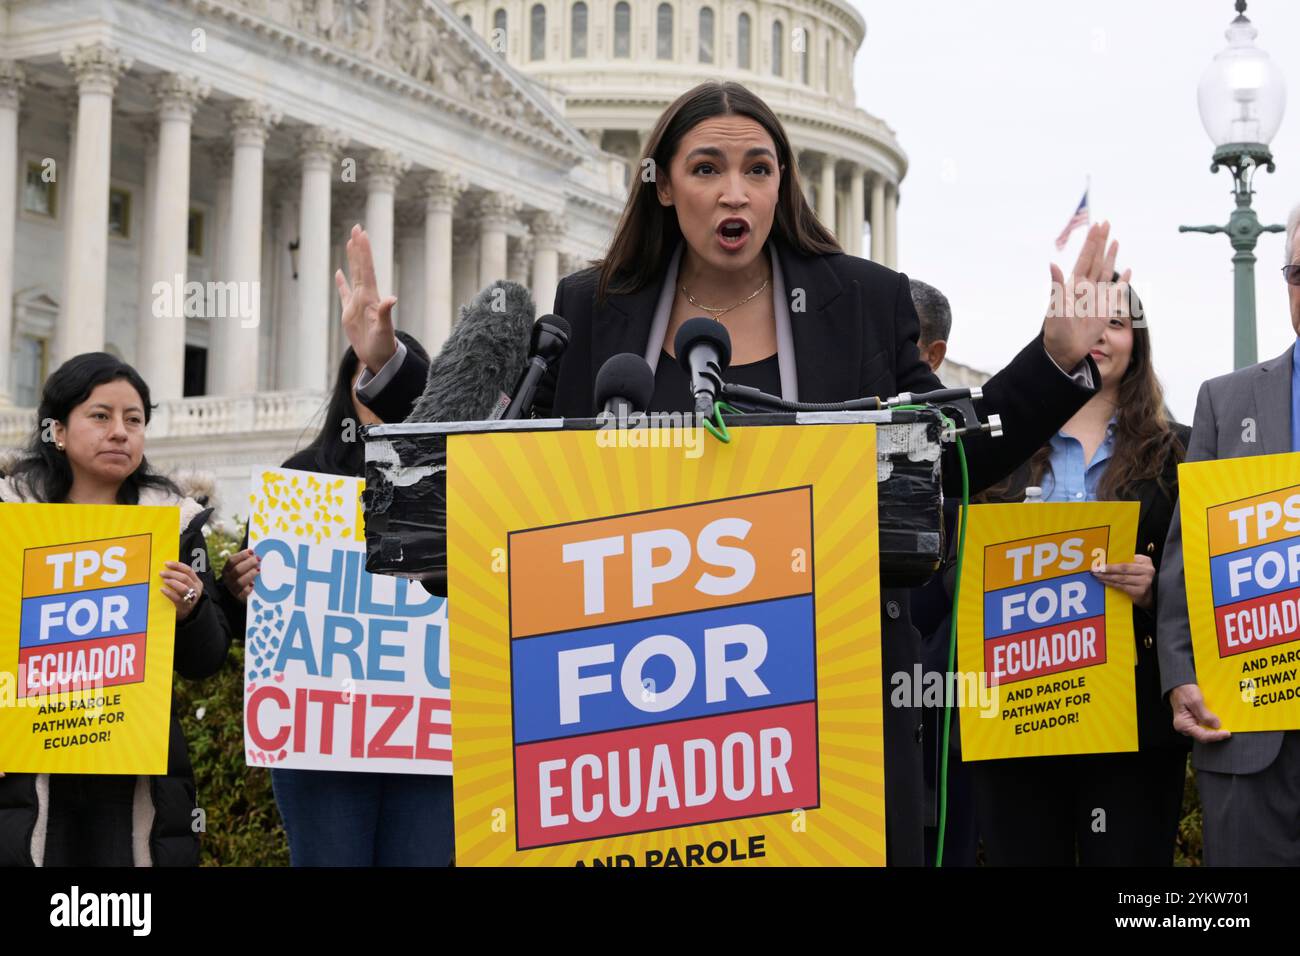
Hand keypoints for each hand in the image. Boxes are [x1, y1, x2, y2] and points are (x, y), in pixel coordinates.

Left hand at [161, 561, 204, 621]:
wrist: (186, 613)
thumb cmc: (183, 596)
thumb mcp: (185, 586)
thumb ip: (179, 578)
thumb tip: (166, 568)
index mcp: (197, 582)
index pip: (188, 570)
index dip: (177, 566)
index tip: (166, 563)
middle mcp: (196, 589)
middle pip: (185, 578)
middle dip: (172, 574)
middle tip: (162, 573)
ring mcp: (191, 598)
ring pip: (183, 587)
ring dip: (172, 582)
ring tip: (164, 580)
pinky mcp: (184, 606)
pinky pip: (177, 598)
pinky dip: (169, 593)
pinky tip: (162, 589)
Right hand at [221, 548, 259, 603]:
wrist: (236, 593)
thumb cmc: (242, 576)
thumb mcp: (241, 567)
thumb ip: (246, 560)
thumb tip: (255, 552)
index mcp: (227, 569)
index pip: (231, 560)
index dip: (242, 555)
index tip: (252, 551)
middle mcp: (228, 579)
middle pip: (237, 570)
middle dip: (249, 563)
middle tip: (258, 559)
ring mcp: (232, 588)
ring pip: (240, 582)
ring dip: (250, 574)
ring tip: (258, 570)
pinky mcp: (239, 597)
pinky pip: (243, 593)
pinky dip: (248, 588)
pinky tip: (254, 584)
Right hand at [335, 223, 398, 373]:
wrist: (380, 359)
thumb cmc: (383, 346)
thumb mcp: (384, 331)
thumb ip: (385, 314)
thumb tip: (392, 299)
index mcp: (370, 298)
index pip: (367, 269)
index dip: (364, 252)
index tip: (361, 234)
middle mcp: (364, 297)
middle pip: (361, 267)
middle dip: (358, 248)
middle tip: (356, 228)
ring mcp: (357, 304)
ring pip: (353, 275)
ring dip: (352, 259)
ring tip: (350, 242)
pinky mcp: (350, 313)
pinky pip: (343, 293)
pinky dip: (341, 283)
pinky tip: (339, 272)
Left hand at [1042, 221, 1131, 369]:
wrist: (1065, 349)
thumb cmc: (1056, 329)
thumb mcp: (1055, 306)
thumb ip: (1056, 285)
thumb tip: (1052, 264)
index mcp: (1073, 284)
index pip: (1085, 258)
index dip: (1091, 242)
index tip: (1096, 225)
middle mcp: (1086, 287)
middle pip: (1096, 259)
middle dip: (1100, 241)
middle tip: (1106, 223)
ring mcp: (1097, 297)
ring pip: (1106, 271)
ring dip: (1110, 256)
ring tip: (1115, 241)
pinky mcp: (1106, 309)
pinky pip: (1117, 291)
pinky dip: (1123, 281)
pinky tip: (1128, 271)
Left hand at [1092, 554, 1154, 609]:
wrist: (1148, 594)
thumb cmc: (1139, 578)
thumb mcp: (1136, 567)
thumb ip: (1126, 562)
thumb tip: (1106, 559)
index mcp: (1145, 561)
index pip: (1126, 559)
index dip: (1112, 560)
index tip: (1100, 561)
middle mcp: (1147, 570)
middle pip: (1123, 568)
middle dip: (1108, 568)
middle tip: (1096, 569)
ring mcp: (1145, 582)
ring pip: (1121, 578)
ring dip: (1107, 577)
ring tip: (1097, 575)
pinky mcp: (1140, 591)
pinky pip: (1122, 586)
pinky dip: (1111, 583)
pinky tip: (1104, 581)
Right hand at [1170, 683, 1230, 743]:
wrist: (1179, 684)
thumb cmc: (1183, 690)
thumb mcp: (1195, 701)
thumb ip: (1205, 715)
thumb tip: (1216, 725)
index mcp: (1183, 724)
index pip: (1202, 736)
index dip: (1216, 735)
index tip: (1226, 733)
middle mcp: (1185, 727)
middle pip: (1204, 736)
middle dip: (1215, 733)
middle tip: (1226, 730)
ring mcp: (1189, 725)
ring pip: (1205, 732)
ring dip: (1214, 730)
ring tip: (1223, 726)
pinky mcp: (1193, 721)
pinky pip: (1204, 727)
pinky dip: (1211, 725)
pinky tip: (1216, 721)